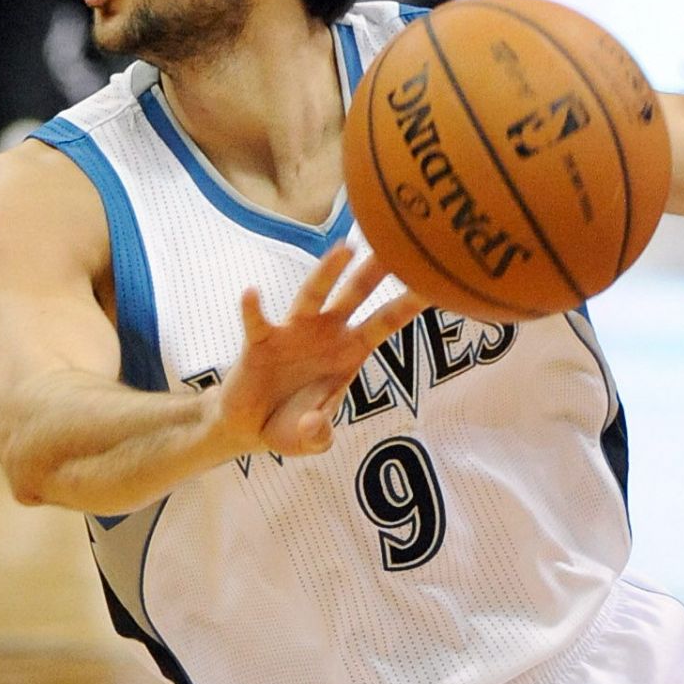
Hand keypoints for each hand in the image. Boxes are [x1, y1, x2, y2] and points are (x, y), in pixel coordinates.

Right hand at [213, 245, 425, 458]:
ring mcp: (292, 333)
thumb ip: (317, 434)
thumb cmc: (292, 426)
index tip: (433, 282)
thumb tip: (314, 423)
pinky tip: (252, 293)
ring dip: (327, 273)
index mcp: (349, 352)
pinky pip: (257, 322)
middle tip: (393, 244)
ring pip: (312, 296)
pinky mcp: (260, 341)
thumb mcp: (310, 439)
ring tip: (343, 250)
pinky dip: (253, 308)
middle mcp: (325, 334)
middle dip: (374, 272)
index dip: (407, 305)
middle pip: (354, 296)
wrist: (251, 427)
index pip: (384, 323)